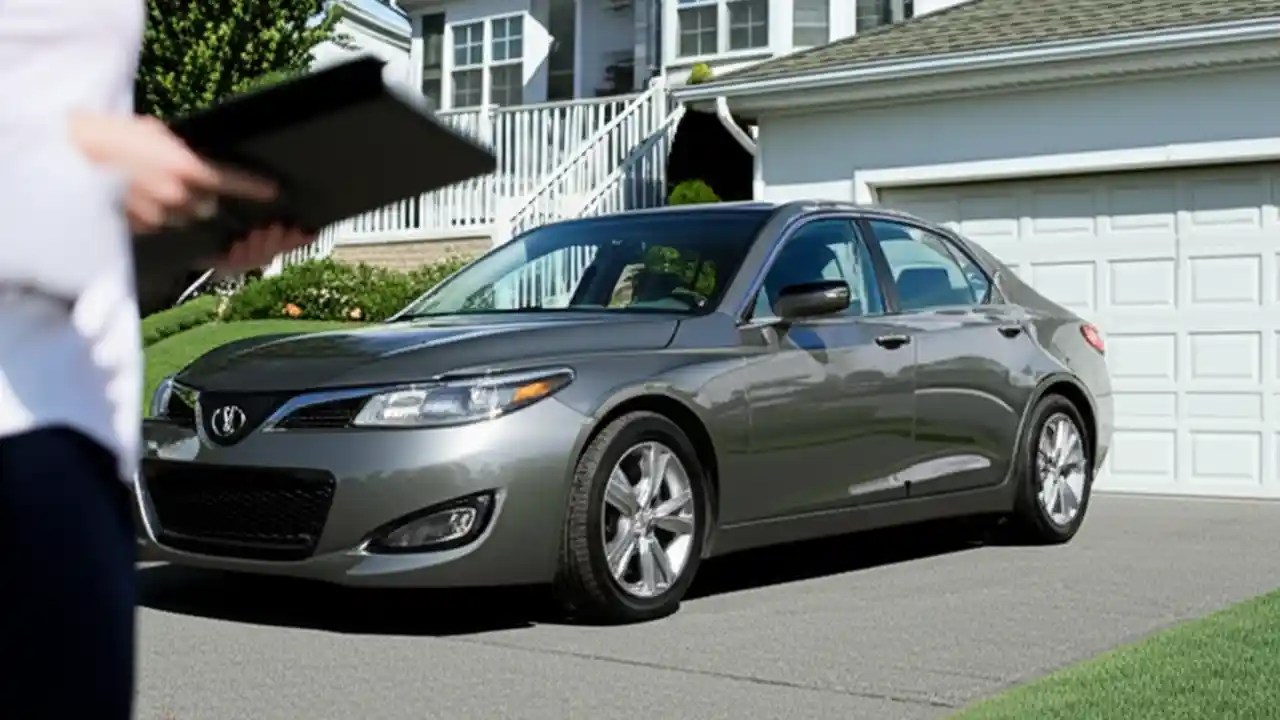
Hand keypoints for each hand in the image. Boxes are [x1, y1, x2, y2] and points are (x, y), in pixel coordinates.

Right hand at [70, 112, 314, 270]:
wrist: (73, 152)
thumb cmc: (114, 136)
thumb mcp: (157, 134)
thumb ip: (184, 153)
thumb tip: (200, 166)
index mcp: (188, 168)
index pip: (233, 182)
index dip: (255, 188)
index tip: (272, 191)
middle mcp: (180, 196)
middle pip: (208, 208)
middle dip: (199, 200)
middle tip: (178, 184)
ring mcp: (161, 215)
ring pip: (183, 219)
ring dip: (175, 210)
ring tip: (149, 188)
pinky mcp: (141, 228)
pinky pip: (157, 226)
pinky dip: (152, 217)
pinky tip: (136, 199)